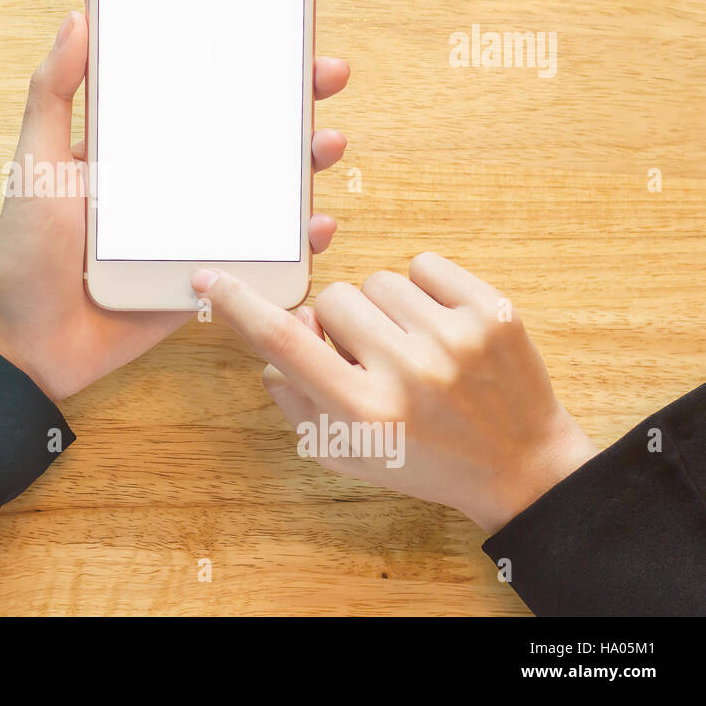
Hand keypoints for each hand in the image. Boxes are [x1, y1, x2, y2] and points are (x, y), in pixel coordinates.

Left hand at [0, 10, 350, 402]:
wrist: (28, 344)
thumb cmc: (24, 253)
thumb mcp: (35, 162)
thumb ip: (53, 93)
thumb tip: (78, 18)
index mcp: (136, 149)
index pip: (198, 94)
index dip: (241, 65)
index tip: (280, 32)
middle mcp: (171, 185)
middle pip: (245, 136)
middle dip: (293, 104)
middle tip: (327, 76)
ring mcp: (194, 232)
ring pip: (265, 192)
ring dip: (305, 166)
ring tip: (327, 145)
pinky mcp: (208, 279)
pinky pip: (262, 257)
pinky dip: (297, 243)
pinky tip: (316, 226)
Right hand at [193, 253, 598, 533]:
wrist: (521, 466)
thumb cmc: (423, 460)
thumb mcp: (344, 451)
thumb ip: (295, 397)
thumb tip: (279, 335)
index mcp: (364, 412)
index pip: (284, 343)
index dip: (238, 306)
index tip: (209, 279)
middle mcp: (409, 373)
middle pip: (333, 298)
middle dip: (340, 321)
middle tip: (369, 356)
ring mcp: (455, 339)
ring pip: (377, 280)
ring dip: (383, 309)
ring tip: (411, 348)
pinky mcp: (493, 312)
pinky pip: (423, 264)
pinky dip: (422, 289)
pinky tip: (437, 327)